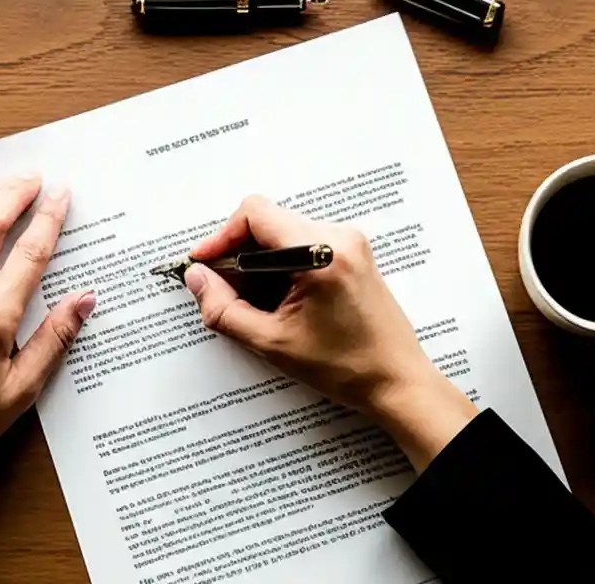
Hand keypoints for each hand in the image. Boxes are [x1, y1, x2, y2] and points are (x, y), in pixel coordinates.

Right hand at [184, 195, 475, 470]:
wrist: (396, 381)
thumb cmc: (347, 367)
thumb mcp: (272, 343)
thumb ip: (224, 310)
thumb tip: (197, 279)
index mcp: (321, 252)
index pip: (255, 214)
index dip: (221, 237)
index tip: (204, 264)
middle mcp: (338, 237)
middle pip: (267, 221)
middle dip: (237, 252)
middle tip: (222, 289)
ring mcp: (348, 242)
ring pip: (282, 231)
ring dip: (258, 260)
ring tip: (255, 301)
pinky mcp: (352, 253)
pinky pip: (302, 242)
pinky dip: (279, 264)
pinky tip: (278, 299)